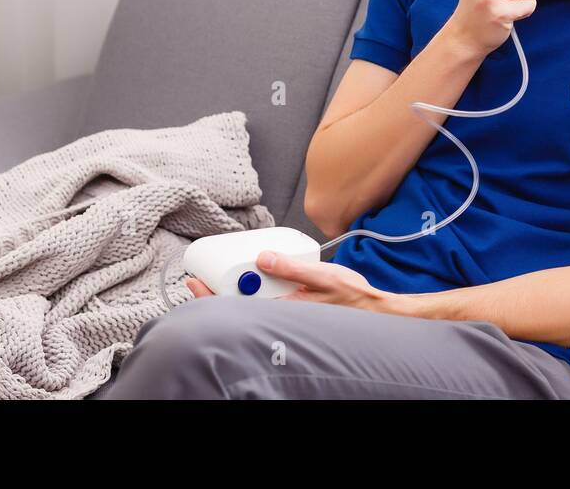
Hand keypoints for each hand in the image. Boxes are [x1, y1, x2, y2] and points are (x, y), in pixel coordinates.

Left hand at [184, 250, 395, 312]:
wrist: (373, 309)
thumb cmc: (352, 298)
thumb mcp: (323, 277)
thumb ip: (292, 268)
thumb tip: (263, 258)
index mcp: (284, 308)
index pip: (239, 304)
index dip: (213, 295)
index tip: (195, 284)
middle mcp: (282, 312)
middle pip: (240, 302)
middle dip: (219, 290)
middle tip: (200, 277)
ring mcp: (286, 309)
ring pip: (252, 300)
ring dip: (237, 287)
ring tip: (227, 271)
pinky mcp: (292, 304)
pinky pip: (266, 297)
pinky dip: (255, 286)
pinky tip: (254, 273)